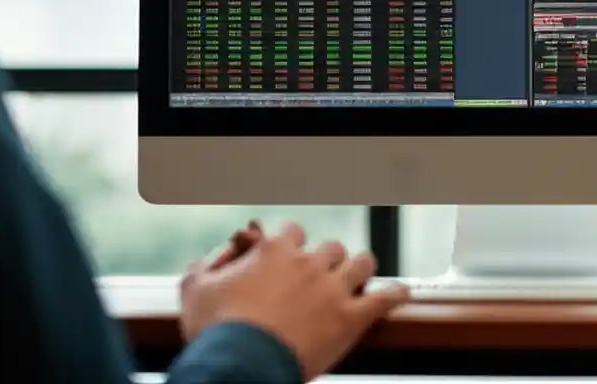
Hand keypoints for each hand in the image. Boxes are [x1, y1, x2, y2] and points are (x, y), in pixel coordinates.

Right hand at [179, 221, 409, 380]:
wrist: (241, 365)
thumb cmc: (216, 331)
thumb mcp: (195, 290)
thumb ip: (206, 265)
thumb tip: (218, 256)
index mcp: (274, 252)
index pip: (292, 231)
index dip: (292, 243)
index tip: (289, 255)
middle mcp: (309, 264)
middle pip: (331, 247)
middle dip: (327, 260)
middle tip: (322, 276)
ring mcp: (334, 289)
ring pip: (362, 263)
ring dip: (361, 269)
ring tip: (360, 277)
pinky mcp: (352, 317)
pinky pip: (385, 298)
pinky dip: (395, 294)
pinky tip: (401, 294)